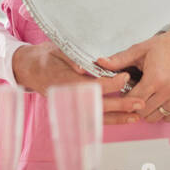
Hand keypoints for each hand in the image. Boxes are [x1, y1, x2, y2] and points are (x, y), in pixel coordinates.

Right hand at [12, 42, 143, 125]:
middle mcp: (69, 98)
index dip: (110, 83)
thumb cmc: (46, 57)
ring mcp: (70, 106)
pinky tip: (125, 118)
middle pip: (98, 105)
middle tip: (139, 103)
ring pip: (96, 115)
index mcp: (65, 82)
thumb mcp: (57, 51)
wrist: (29, 69)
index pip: (91, 86)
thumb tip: (84, 68)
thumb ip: (71, 58)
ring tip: (136, 116)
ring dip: (117, 117)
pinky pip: (93, 117)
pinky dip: (109, 119)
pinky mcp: (73, 109)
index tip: (125, 77)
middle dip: (120, 105)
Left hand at [95, 17, 169, 122]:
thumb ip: (119, 60)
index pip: (133, 100)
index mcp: (155, 77)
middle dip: (135, 106)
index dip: (125, 99)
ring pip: (157, 117)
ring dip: (149, 111)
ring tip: (147, 98)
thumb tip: (100, 62)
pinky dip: (163, 113)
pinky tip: (159, 101)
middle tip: (135, 95)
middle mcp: (169, 89)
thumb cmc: (164, 46)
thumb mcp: (139, 50)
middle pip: (144, 112)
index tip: (125, 92)